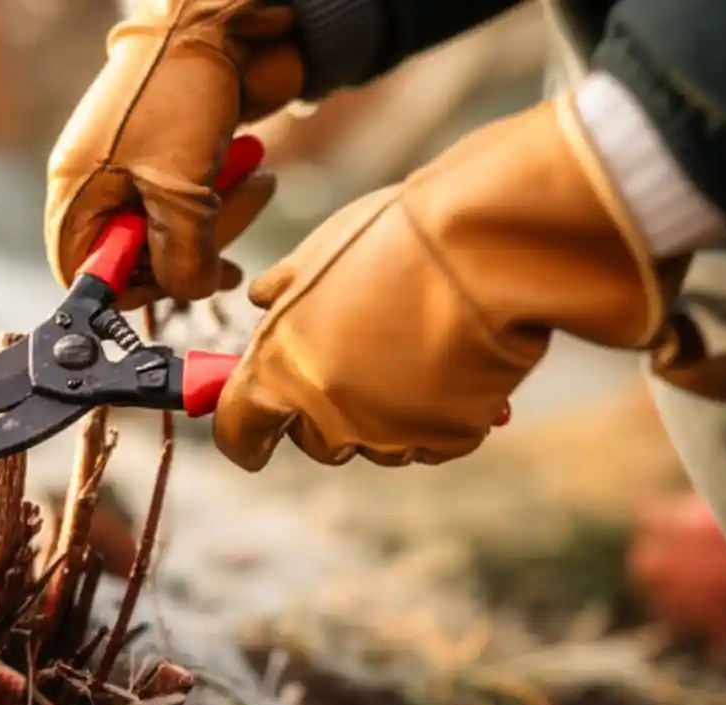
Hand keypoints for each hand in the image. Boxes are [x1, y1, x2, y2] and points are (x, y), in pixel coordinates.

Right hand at [45, 0, 305, 309]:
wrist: (224, 22)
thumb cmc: (181, 93)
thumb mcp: (178, 189)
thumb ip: (181, 257)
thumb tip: (192, 291)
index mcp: (77, 192)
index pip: (83, 271)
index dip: (131, 286)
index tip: (178, 278)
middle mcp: (99, 186)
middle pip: (137, 258)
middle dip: (190, 253)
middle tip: (228, 249)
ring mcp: (136, 173)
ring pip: (175, 233)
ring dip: (221, 222)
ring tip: (254, 185)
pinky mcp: (173, 161)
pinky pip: (196, 206)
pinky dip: (227, 202)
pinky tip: (256, 178)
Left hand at [213, 91, 688, 469]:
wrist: (487, 246)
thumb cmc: (394, 240)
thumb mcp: (315, 255)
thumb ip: (281, 291)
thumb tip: (264, 299)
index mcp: (280, 372)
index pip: (238, 431)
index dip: (243, 430)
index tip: (253, 429)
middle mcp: (329, 417)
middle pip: (313, 439)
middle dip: (322, 410)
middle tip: (351, 356)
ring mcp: (392, 435)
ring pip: (375, 442)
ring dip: (381, 412)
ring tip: (409, 343)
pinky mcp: (450, 438)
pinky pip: (431, 437)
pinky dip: (436, 411)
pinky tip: (449, 358)